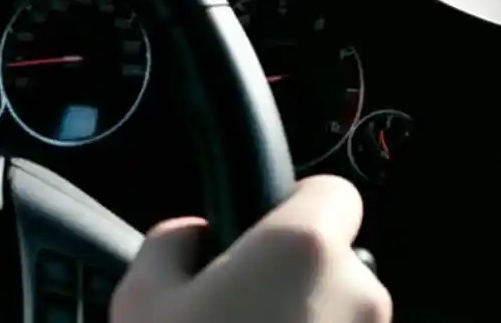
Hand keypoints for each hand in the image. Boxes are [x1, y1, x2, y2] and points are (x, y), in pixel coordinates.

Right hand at [112, 175, 390, 322]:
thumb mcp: (141, 298)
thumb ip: (172, 242)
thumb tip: (190, 237)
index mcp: (303, 250)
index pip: (331, 190)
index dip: (293, 204)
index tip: (260, 230)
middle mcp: (360, 292)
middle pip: (333, 260)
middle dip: (291, 277)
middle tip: (236, 308)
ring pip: (340, 312)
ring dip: (306, 319)